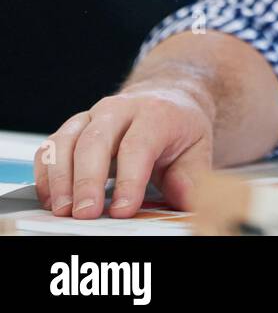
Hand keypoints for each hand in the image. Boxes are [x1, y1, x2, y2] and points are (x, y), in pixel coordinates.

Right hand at [33, 82, 214, 218]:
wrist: (167, 97)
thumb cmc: (179, 127)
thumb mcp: (196, 148)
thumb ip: (190, 177)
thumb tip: (186, 202)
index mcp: (155, 113)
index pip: (138, 145)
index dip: (129, 179)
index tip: (123, 210)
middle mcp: (119, 110)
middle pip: (95, 140)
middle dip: (87, 179)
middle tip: (85, 214)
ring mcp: (91, 117)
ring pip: (65, 141)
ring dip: (60, 178)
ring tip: (63, 210)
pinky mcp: (72, 129)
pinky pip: (49, 148)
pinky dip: (45, 174)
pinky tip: (51, 199)